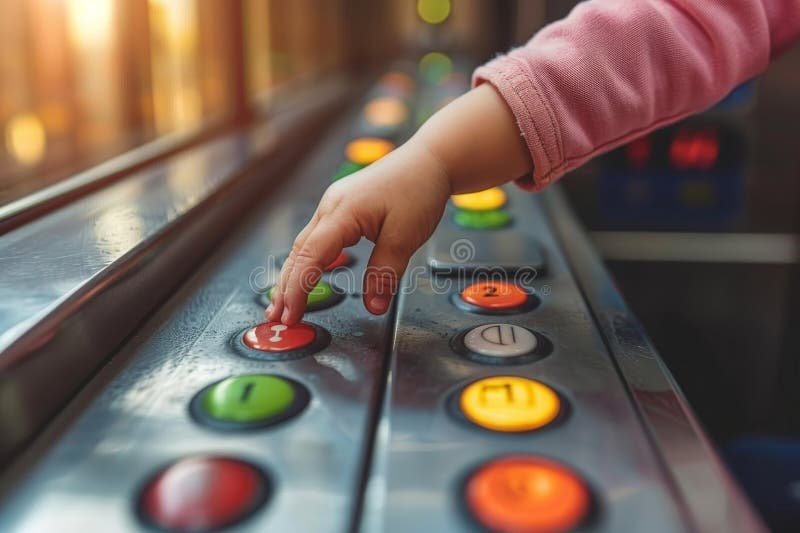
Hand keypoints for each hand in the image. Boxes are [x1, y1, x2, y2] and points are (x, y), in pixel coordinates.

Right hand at [265, 139, 451, 324]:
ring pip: (304, 246)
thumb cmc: (418, 188)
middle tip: (277, 318)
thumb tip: (373, 305)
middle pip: (300, 252)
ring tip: (282, 304)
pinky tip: (304, 275)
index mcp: (343, 211)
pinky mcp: (341, 208)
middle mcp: (331, 207)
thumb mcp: (406, 235)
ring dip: (292, 275)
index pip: (312, 256)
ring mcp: (334, 206)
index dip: (298, 288)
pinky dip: (306, 261)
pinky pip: (316, 238)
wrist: (428, 160)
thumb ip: (385, 272)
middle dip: (285, 287)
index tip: (292, 314)